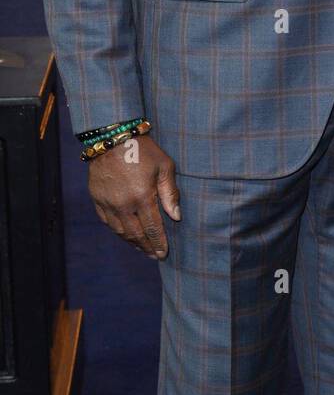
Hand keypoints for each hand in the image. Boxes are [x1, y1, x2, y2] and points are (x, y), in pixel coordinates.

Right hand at [88, 135, 180, 258]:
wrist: (111, 138)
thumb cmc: (143, 150)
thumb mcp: (164, 166)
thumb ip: (170, 192)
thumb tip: (176, 216)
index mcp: (143, 197)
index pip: (152, 228)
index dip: (158, 243)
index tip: (164, 254)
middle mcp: (124, 205)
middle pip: (136, 234)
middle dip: (146, 247)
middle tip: (154, 256)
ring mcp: (108, 203)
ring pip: (120, 231)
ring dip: (132, 242)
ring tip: (142, 248)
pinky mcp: (97, 199)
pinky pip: (107, 222)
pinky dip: (117, 231)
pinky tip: (124, 234)